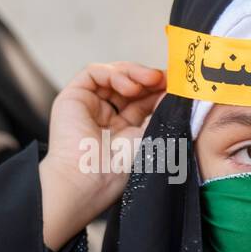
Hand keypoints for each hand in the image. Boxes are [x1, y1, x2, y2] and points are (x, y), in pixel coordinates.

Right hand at [39, 62, 164, 250]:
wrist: (90, 178)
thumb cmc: (118, 170)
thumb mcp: (150, 136)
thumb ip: (162, 112)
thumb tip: (174, 91)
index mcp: (123, 131)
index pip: (143, 101)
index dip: (159, 90)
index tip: (177, 85)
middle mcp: (105, 118)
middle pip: (129, 85)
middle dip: (149, 79)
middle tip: (166, 79)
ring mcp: (89, 107)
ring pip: (113, 75)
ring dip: (135, 74)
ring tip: (151, 80)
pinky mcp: (73, 97)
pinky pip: (94, 73)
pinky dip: (114, 73)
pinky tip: (130, 86)